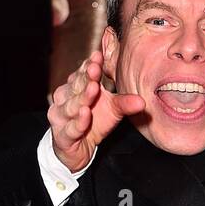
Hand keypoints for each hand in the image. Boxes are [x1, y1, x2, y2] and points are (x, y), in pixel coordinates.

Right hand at [48, 50, 145, 171]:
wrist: (76, 149)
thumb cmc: (93, 122)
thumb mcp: (112, 111)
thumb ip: (125, 102)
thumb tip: (143, 101)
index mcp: (78, 87)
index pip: (83, 73)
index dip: (90, 65)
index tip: (99, 56)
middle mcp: (66, 99)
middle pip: (76, 86)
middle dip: (86, 78)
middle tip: (96, 68)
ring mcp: (61, 117)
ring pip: (72, 106)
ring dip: (82, 97)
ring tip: (93, 88)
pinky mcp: (62, 136)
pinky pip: (70, 128)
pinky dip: (78, 122)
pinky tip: (85, 114)